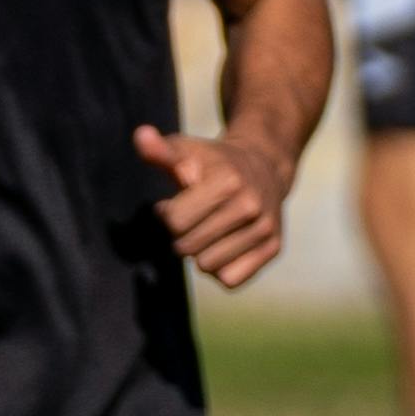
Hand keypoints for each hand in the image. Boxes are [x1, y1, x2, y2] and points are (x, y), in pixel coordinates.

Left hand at [138, 123, 294, 288]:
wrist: (265, 166)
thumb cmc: (214, 162)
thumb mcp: (186, 151)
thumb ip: (161, 151)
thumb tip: (140, 136)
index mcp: (227, 181)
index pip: (174, 221)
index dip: (166, 214)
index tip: (172, 204)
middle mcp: (250, 206)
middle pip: (188, 247)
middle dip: (181, 235)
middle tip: (193, 219)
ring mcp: (265, 228)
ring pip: (208, 266)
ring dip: (200, 253)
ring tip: (209, 230)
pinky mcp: (273, 248)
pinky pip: (230, 279)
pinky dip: (221, 268)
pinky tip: (224, 245)